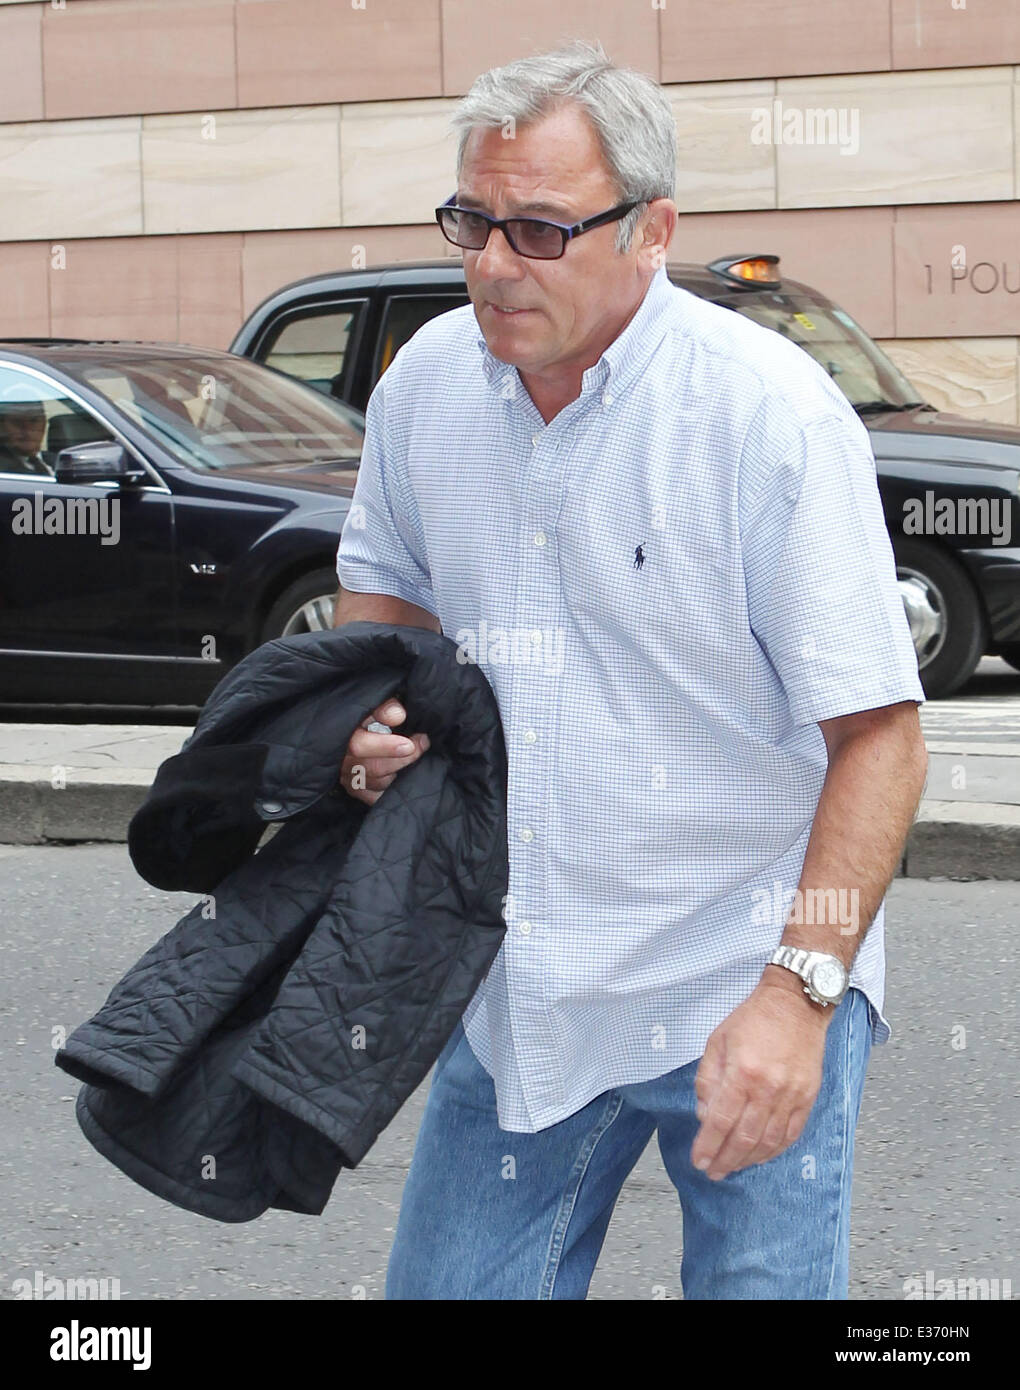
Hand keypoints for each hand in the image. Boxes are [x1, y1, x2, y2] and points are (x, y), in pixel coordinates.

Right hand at [339, 698, 430, 804]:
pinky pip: (378, 797)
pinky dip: (392, 787)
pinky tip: (401, 774)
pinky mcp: (357, 791)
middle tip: (422, 744)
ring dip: (400, 770)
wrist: (353, 736)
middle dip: (403, 759)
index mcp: (342, 737)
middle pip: (375, 768)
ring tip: (412, 755)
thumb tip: (398, 715)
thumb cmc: (366, 719)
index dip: (386, 746)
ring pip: (379, 783)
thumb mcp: (372, 708)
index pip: (359, 745)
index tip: (409, 744)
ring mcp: (348, 779)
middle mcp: (342, 761)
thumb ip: (383, 709)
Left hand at [690, 974, 830, 1180]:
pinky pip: (791, 1134)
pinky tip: (760, 1156)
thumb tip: (704, 1115)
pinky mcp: (808, 1097)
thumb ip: (707, 1080)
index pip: (721, 1121)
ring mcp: (791, 1095)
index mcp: (742, 1073)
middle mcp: (768, 1088)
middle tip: (713, 1171)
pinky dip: (774, 1150)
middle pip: (744, 1138)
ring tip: (732, 1168)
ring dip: (747, 1160)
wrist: (796, 1004)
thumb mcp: (717, 1042)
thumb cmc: (753, 1019)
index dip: (708, 1145)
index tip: (699, 1160)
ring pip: (768, 1141)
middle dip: (725, 1160)